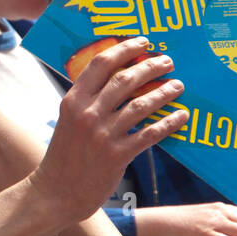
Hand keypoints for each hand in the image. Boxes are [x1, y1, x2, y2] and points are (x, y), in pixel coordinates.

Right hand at [32, 39, 186, 220]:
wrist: (56, 192)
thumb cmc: (64, 156)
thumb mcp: (67, 121)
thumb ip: (87, 101)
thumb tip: (117, 81)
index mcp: (73, 101)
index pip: (100, 64)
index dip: (124, 49)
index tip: (143, 43)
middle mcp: (87, 114)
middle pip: (125, 79)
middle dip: (151, 66)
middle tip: (167, 62)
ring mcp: (103, 134)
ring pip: (141, 104)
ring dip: (164, 92)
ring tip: (178, 86)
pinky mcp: (118, 155)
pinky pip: (150, 133)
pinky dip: (168, 123)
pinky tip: (181, 116)